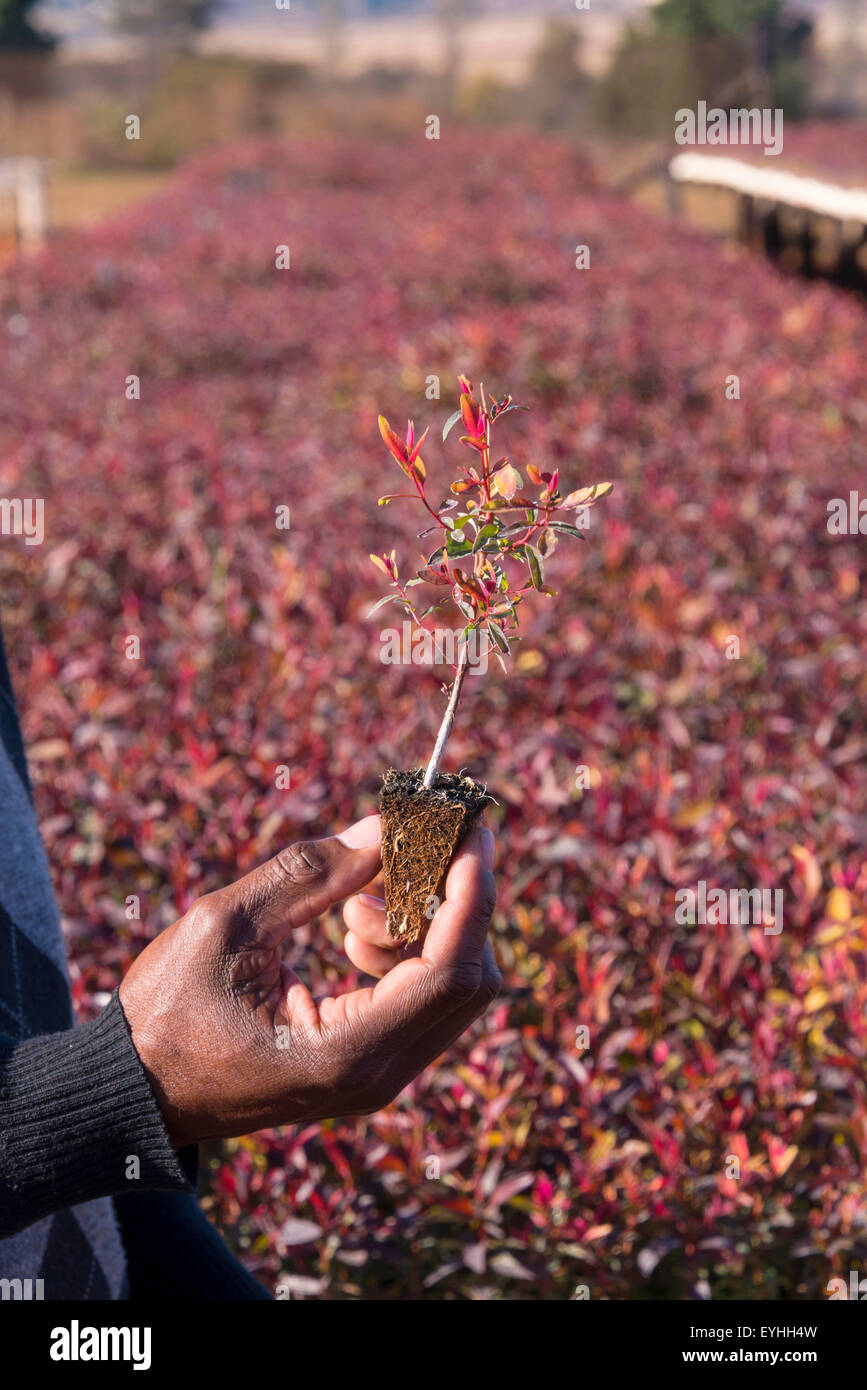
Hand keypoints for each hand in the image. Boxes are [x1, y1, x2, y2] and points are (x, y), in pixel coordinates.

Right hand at [118, 815, 499, 1146]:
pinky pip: (421, 998)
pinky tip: (350, 931)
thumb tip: (387, 828)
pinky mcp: (368, 1063)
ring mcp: (377, 1076)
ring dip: (422, 926)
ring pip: (450, 988)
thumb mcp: (226, 925)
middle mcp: (378, 1076)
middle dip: (451, 901)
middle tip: (415, 847)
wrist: (137, 1090)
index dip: (471, 893)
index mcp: (346, 1053)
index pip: (451, 971)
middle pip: (467, 979)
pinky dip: (405, 950)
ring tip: (352, 905)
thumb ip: (311, 874)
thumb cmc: (166, 1012)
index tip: (470, 830)